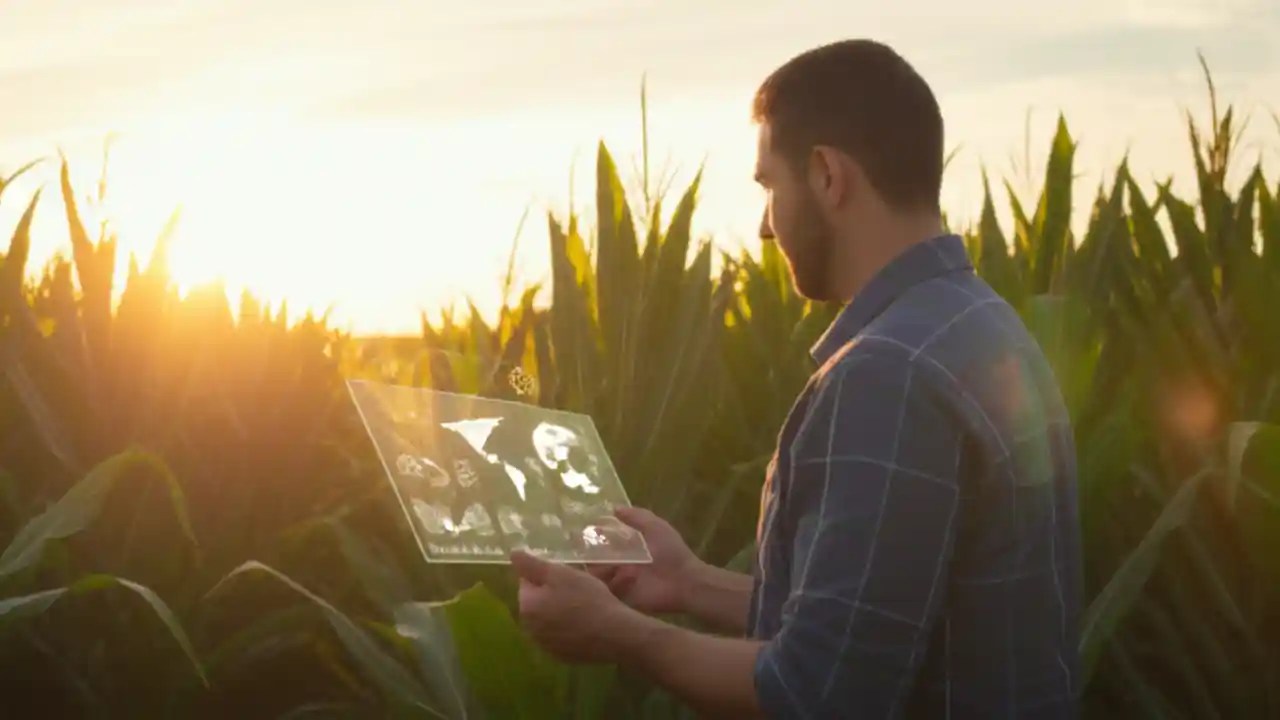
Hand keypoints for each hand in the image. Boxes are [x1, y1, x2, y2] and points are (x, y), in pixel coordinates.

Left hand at [511, 550, 638, 663]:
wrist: (613, 634)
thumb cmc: (587, 598)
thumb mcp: (561, 574)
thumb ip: (532, 565)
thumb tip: (512, 555)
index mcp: (526, 606)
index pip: (527, 583)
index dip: (546, 577)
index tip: (566, 577)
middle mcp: (529, 629)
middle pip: (536, 603)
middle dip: (551, 595)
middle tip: (577, 590)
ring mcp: (544, 646)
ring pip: (547, 621)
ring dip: (558, 613)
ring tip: (583, 607)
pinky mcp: (560, 657)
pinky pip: (558, 637)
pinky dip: (566, 630)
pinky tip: (584, 625)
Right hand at [588, 506, 701, 615]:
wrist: (685, 581)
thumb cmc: (672, 553)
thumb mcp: (656, 527)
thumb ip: (637, 517)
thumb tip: (614, 508)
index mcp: (629, 549)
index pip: (605, 544)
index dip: (594, 539)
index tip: (581, 533)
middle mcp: (623, 565)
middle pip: (598, 562)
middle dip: (589, 558)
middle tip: (581, 554)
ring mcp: (623, 583)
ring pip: (599, 578)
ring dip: (598, 572)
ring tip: (596, 567)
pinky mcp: (625, 599)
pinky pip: (609, 593)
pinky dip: (609, 586)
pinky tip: (617, 577)